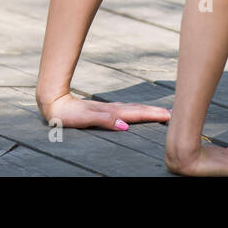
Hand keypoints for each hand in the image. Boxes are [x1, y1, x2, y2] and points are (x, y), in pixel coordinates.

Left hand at [39, 93, 170, 130]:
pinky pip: (126, 111)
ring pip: (133, 110)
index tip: (169, 115)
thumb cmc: (68, 113)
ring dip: (148, 111)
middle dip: (155, 112)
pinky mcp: (105, 111)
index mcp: (111, 112)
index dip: (153, 115)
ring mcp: (109, 109)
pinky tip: (139, 113)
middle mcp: (112, 109)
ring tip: (162, 112)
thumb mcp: (85, 118)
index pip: (136, 114)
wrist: (55, 102)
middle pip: (138, 111)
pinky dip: (137, 112)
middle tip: (173, 114)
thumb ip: (105, 120)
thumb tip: (125, 126)